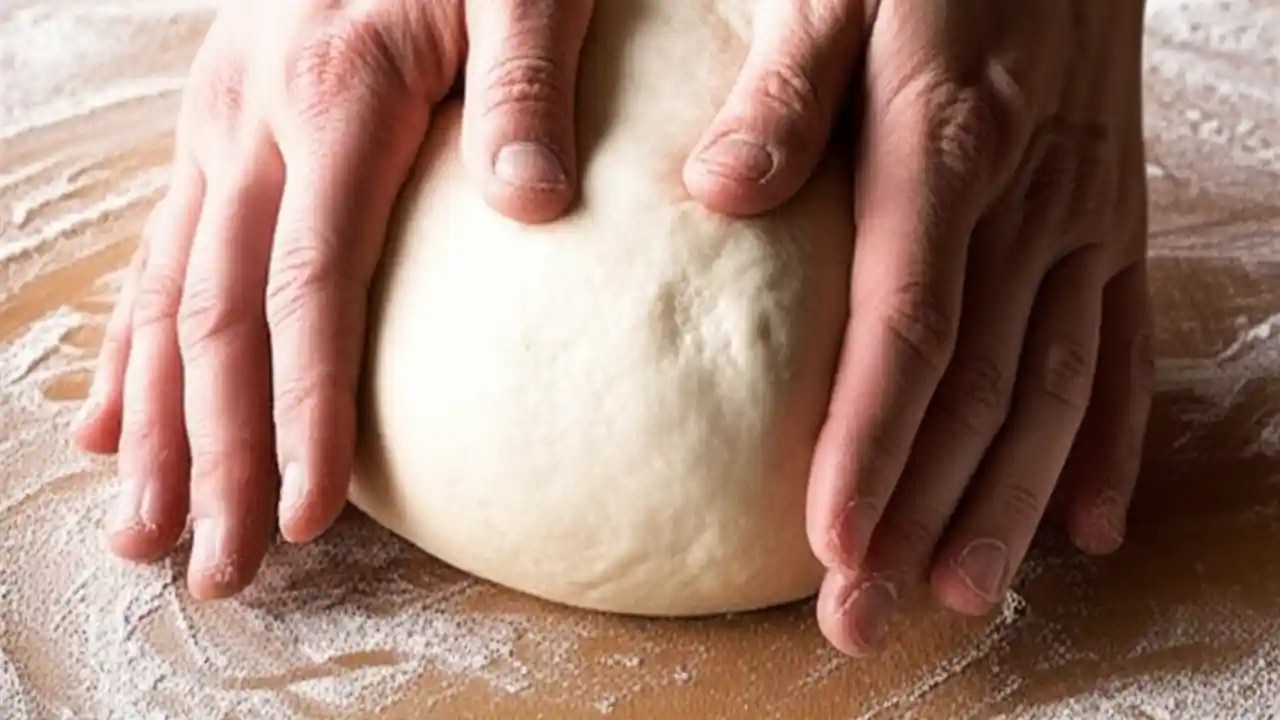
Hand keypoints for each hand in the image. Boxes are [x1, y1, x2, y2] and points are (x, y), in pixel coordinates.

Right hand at [73, 0, 592, 598]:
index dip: (300, 408)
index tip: (302, 513)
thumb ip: (526, 85)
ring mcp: (217, 124)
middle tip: (217, 568)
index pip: (307, 285)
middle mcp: (249, 117)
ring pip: (170, 296)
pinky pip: (161, 253)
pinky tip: (115, 420)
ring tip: (146, 530)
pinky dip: (135, 348)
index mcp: (331, 91)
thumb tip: (533, 202)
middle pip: (219, 315)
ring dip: (156, 423)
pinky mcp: (215, 131)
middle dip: (212, 453)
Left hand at [684, 1, 1152, 654]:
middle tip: (863, 614)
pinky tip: (1085, 524)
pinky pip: (1119, 347)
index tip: (830, 540)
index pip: (907, 326)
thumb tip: (717, 191)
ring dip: (1006, 505)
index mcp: (944, 145)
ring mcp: (1087, 217)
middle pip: (975, 390)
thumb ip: (782, 89)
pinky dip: (1107, 443)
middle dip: (920, 513)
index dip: (870, 443)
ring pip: (1052, 389)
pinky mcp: (1117, 221)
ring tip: (960, 595)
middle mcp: (1030, 200)